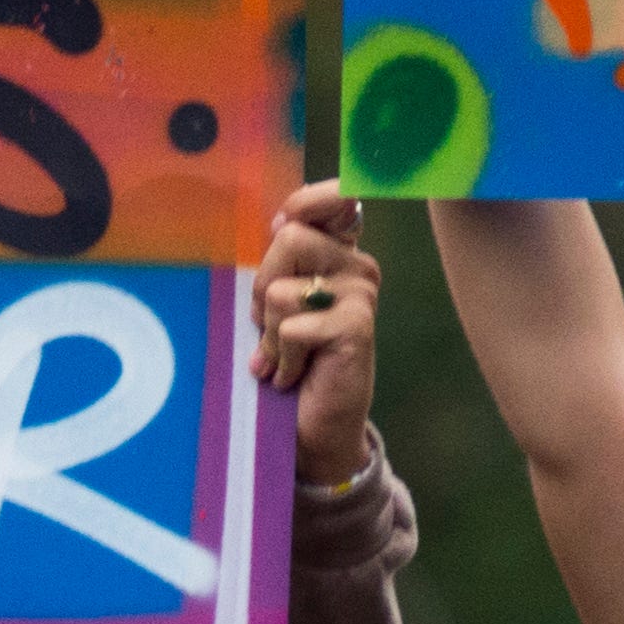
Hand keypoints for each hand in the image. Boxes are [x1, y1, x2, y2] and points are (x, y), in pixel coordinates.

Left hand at [252, 182, 377, 483]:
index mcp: (339, 252)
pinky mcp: (356, 327)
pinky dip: (281, 358)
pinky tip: (292, 375)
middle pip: (290, 237)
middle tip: (271, 325)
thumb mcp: (277, 304)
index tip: (281, 226)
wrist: (314, 427)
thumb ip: (281, 261)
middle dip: (263, 286)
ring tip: (283, 356)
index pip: (334, 197)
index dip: (304, 202)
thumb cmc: (291, 360)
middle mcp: (357, 267)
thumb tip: (278, 222)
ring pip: (281, 288)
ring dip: (269, 332)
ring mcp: (361, 295)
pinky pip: (292, 328)